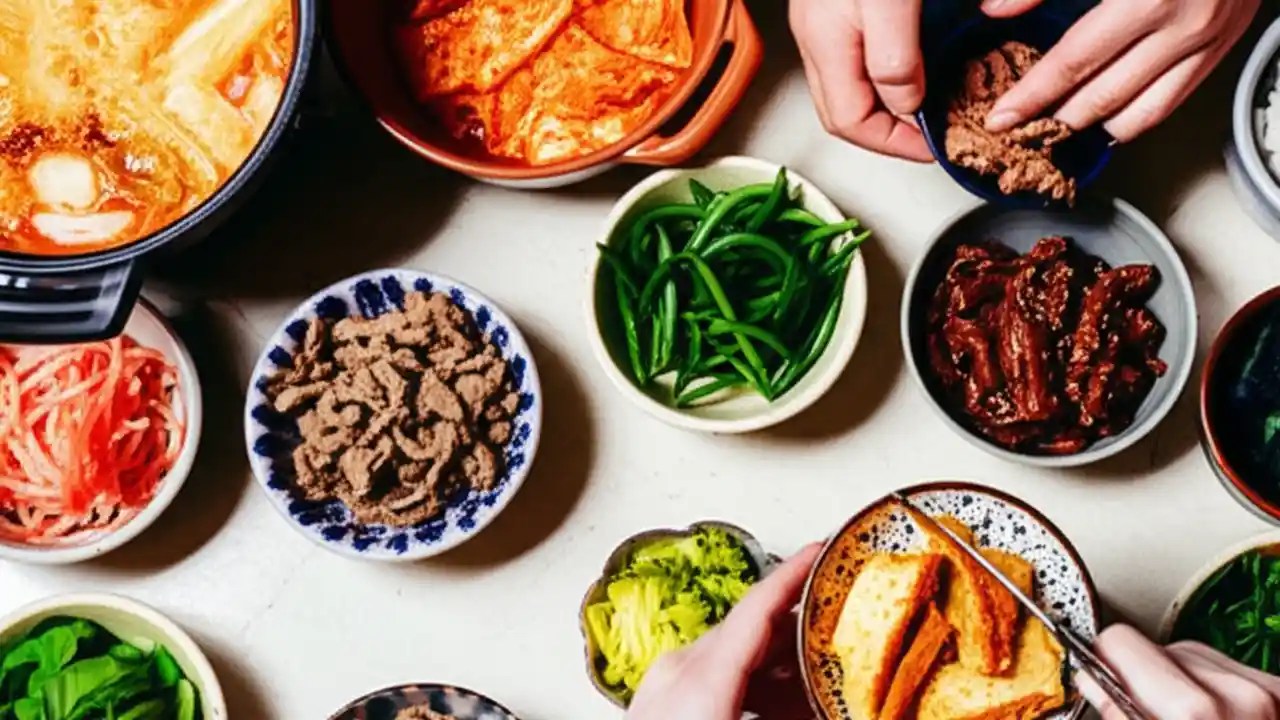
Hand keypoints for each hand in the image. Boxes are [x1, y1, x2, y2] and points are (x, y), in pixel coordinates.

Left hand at [625, 544, 821, 719]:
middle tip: (838, 620)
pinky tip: (772, 699)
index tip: (821, 548)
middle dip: (796, 622)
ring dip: (774, 656)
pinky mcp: (660, 698)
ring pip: (732, 650)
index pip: (758, 606)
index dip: (795, 573)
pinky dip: (748, 676)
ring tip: (814, 670)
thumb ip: (794, 712)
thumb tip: (827, 707)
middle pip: (749, 626)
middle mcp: (679, 670)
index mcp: (702, 678)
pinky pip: (713, 671)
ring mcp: (664, 682)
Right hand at [789, 0, 933, 161]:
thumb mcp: (892, 6)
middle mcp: (815, 36)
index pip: (850, 122)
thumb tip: (906, 104)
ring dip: (884, 104)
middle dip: (885, 133)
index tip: (931, 145)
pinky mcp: (834, 3)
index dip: (893, 143)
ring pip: (846, 86)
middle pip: (842, 112)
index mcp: (825, 45)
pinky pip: (854, 56)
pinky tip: (905, 63)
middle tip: (925, 135)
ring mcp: (820, 19)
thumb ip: (895, 61)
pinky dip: (882, 73)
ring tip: (920, 105)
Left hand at [984, 0, 1259, 141]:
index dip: (1032, 95)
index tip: (1002, 117)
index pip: (1073, 61)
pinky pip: (1171, 103)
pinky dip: (1132, 118)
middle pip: (1102, 97)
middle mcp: (1183, 23)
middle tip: (1020, 130)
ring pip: (1138, 113)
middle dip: (1054, 120)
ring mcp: (1207, 39)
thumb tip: (996, 9)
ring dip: (1091, 128)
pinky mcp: (1223, 47)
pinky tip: (1104, 120)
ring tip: (1054, 131)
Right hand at [1079, 624, 1279, 718]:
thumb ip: (1117, 711)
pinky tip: (1217, 714)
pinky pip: (1229, 666)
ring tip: (1186, 718)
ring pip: (1193, 653)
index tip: (1100, 677)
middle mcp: (1235, 695)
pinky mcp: (1279, 688)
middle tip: (1145, 710)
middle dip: (1144, 675)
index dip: (1103, 661)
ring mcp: (1265, 691)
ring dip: (1182, 680)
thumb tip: (1090, 676)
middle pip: (1156, 646)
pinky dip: (1216, 685)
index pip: (1120, 642)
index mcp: (1190, 714)